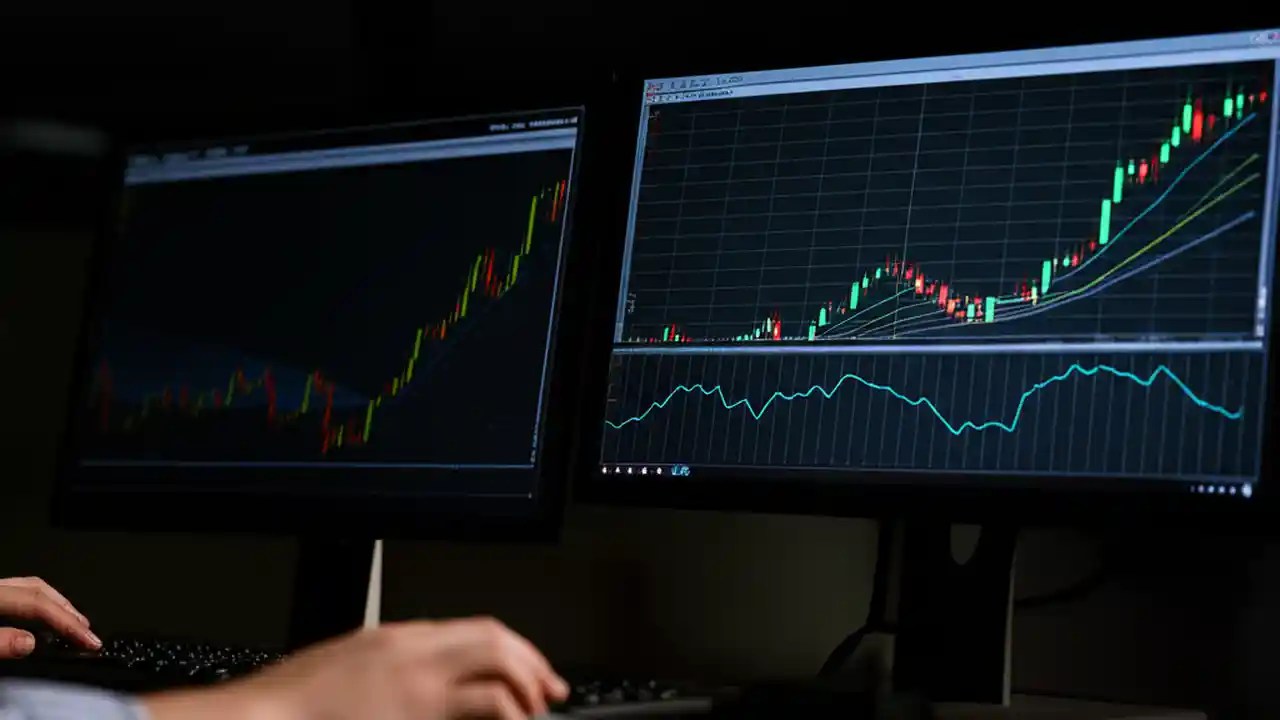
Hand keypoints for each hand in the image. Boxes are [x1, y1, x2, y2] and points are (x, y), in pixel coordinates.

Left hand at [0, 576, 99, 658]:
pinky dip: (37, 604)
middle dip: (67, 610)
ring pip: (29, 586)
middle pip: (37, 589)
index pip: (37, 603)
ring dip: (56, 604)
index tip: (91, 642)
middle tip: (87, 631)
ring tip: (72, 622)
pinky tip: (40, 618)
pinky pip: (18, 593)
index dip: (67, 622)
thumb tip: (30, 643)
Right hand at [144, 617, 569, 719]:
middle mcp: (416, 656)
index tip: (534, 670)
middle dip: (533, 664)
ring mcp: (418, 689)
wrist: (263, 716)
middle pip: (497, 641)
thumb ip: (392, 660)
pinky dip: (504, 717)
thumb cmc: (293, 699)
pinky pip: (481, 711)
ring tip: (533, 714)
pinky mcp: (416, 718)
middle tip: (550, 692)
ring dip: (526, 695)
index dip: (516, 648)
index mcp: (399, 639)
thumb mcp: (349, 661)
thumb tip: (425, 670)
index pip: (479, 630)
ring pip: (497, 674)